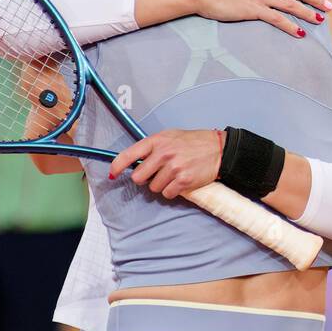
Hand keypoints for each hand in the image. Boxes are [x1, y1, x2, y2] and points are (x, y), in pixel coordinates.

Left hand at [110, 128, 224, 199]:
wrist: (219, 149)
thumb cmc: (193, 142)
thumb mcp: (170, 136)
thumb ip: (152, 147)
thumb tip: (134, 163)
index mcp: (157, 141)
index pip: (129, 155)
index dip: (117, 166)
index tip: (113, 174)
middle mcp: (164, 154)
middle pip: (139, 178)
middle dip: (145, 179)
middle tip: (155, 175)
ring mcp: (174, 168)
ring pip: (154, 188)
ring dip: (161, 185)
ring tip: (173, 175)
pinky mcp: (184, 181)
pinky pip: (168, 194)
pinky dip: (172, 191)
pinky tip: (180, 182)